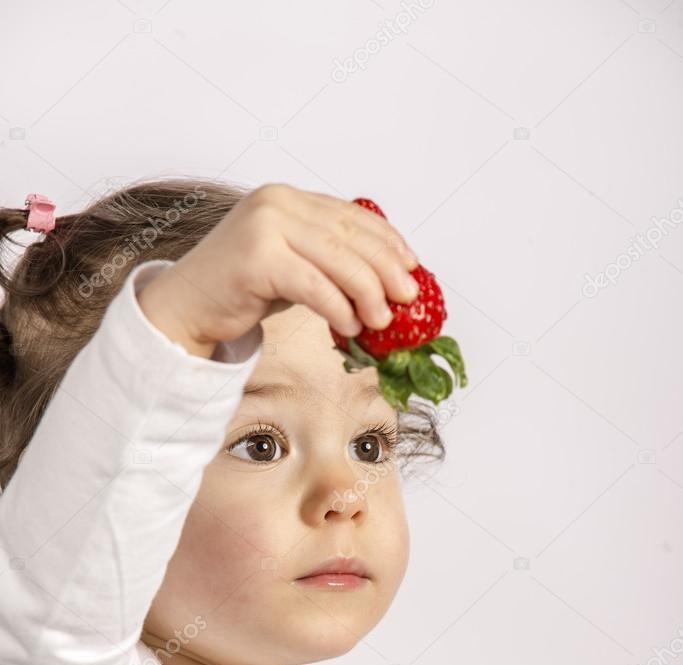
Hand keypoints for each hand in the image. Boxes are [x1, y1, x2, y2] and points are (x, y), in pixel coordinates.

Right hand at [136, 182, 419, 354]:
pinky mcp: (256, 257)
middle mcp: (277, 202)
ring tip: (383, 321)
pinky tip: (350, 328)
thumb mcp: (292, 265)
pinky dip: (337, 308)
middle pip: (349, 236)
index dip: (387, 241)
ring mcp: (264, 226)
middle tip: (409, 298)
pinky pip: (313, 285)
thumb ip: (328, 262)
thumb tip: (385, 283)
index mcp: (288, 198)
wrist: (187, 307)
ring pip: (337, 260)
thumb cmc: (241, 290)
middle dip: (385, 269)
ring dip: (367, 293)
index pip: (351, 215)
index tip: (412, 266)